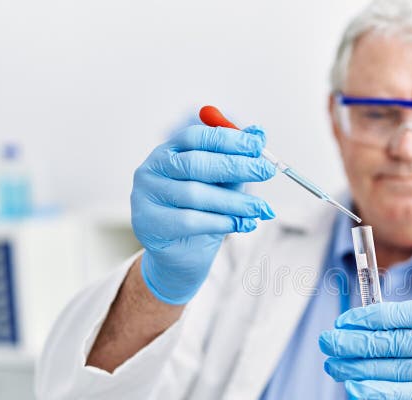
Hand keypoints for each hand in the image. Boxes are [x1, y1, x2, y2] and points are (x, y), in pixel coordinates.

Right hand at [131, 125, 276, 304]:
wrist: (181, 254)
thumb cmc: (202, 212)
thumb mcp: (222, 184)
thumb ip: (236, 160)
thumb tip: (259, 133)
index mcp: (169, 151)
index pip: (197, 137)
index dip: (228, 139)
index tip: (258, 145)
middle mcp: (152, 169)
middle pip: (196, 163)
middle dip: (236, 166)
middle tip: (266, 171)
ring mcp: (146, 195)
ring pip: (196, 194)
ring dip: (235, 201)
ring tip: (261, 208)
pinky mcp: (149, 223)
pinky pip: (191, 220)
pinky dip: (222, 222)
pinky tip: (244, 224)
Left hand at [320, 301, 411, 399]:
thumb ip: (401, 327)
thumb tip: (350, 327)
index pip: (403, 314)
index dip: (368, 318)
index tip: (342, 322)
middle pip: (395, 342)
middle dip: (355, 343)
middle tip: (327, 342)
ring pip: (395, 369)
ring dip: (358, 368)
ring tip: (333, 366)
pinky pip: (405, 393)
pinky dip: (377, 390)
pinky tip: (354, 386)